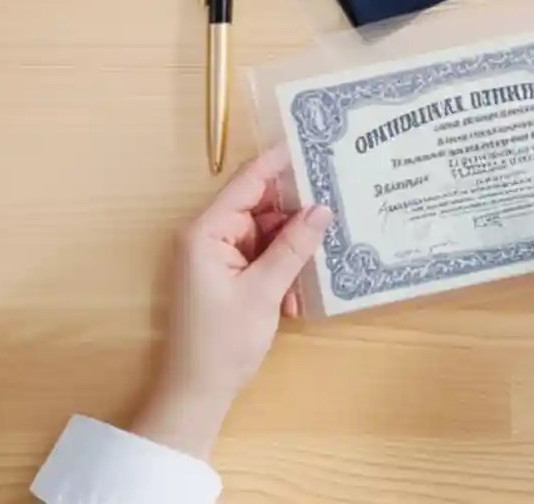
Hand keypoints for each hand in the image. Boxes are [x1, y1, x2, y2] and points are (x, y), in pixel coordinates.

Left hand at [132, 144, 332, 458]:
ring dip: (291, 249)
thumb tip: (322, 209)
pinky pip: (261, 256)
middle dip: (296, 214)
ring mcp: (217, 255)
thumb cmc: (222, 342)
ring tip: (322, 259)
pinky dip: (281, 268)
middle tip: (338, 202)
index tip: (312, 141)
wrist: (196, 392)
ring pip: (266, 233)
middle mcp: (208, 235)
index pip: (248, 182)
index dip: (280, 161)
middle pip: (260, 206)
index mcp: (206, 231)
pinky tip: (298, 291)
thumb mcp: (264, 291)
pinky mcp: (226, 274)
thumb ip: (293, 247)